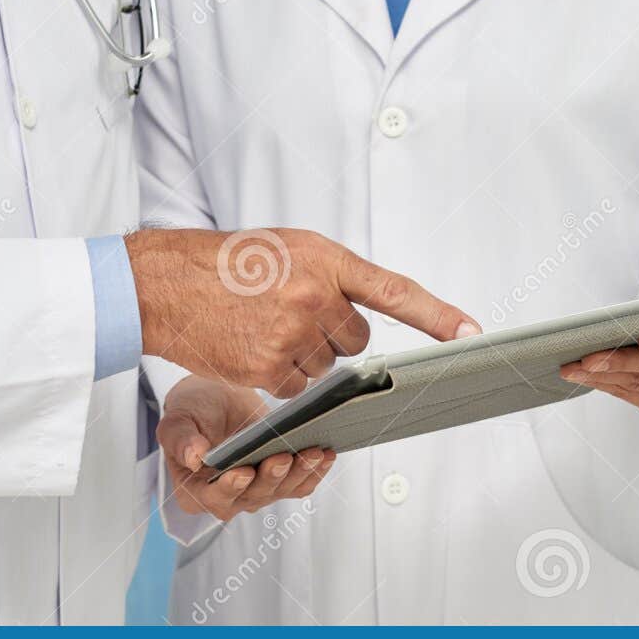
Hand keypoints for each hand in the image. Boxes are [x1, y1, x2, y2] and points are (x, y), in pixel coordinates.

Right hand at [128, 227, 478, 397]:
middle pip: (356, 342)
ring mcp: (292, 335)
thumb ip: (330, 276)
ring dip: (302, 358)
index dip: (437, 315)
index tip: (472, 332)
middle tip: (291, 315)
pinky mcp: (267, 368)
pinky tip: (251, 349)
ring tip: (262, 327)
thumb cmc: (228, 263)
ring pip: (326, 369)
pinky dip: (277, 378)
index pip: (395, 291)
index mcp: (325, 259)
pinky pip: (295, 389)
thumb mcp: (289, 248)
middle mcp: (314, 296)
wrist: (166, 282)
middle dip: (332, 337)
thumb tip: (360, 314)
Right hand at [156, 376, 334, 522]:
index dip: (230, 488)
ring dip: (300, 474)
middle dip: (272, 478)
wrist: (216, 402)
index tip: (244, 472)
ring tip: (315, 453)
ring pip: (281, 491)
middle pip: (253, 496)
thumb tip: (195, 457)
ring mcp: (256, 492)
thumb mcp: (177, 421)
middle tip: (285, 456)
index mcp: (195, 492)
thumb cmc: (192, 413)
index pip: (214, 498)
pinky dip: (314, 472)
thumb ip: (180, 439)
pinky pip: (299, 484)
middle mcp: (227, 499)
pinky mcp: (279, 481)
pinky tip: (326, 455)